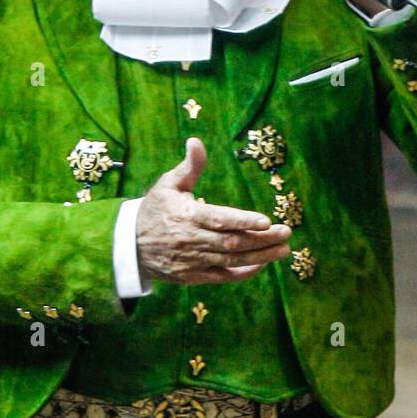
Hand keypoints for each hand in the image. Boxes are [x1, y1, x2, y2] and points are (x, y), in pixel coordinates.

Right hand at [136, 137, 291, 284]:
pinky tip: (262, 264)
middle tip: (287, 233)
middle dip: (262, 239)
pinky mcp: (193, 277)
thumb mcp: (168, 184)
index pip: (219, 220)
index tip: (266, 221)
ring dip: (260, 256)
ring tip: (283, 250)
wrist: (130, 247)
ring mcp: (193, 261)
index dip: (243, 221)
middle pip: (232, 242)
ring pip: (232, 261)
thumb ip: (189, 166)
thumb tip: (196, 140)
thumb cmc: (154, 209)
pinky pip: (223, 277)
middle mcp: (192, 241)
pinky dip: (243, 272)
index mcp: (187, 216)